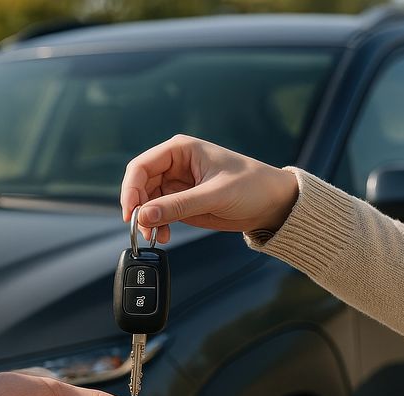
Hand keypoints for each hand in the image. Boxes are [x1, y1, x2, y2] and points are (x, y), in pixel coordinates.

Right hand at [121, 134, 298, 242]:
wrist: (273, 203)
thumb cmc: (251, 186)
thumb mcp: (214, 195)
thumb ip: (178, 205)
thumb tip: (145, 215)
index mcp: (181, 150)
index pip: (141, 166)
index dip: (131, 189)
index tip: (131, 212)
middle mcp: (175, 166)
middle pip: (140, 186)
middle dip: (139, 209)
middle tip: (143, 229)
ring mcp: (177, 186)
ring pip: (147, 202)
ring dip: (147, 220)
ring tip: (156, 236)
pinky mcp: (182, 203)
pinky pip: (159, 214)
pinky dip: (157, 226)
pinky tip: (163, 235)